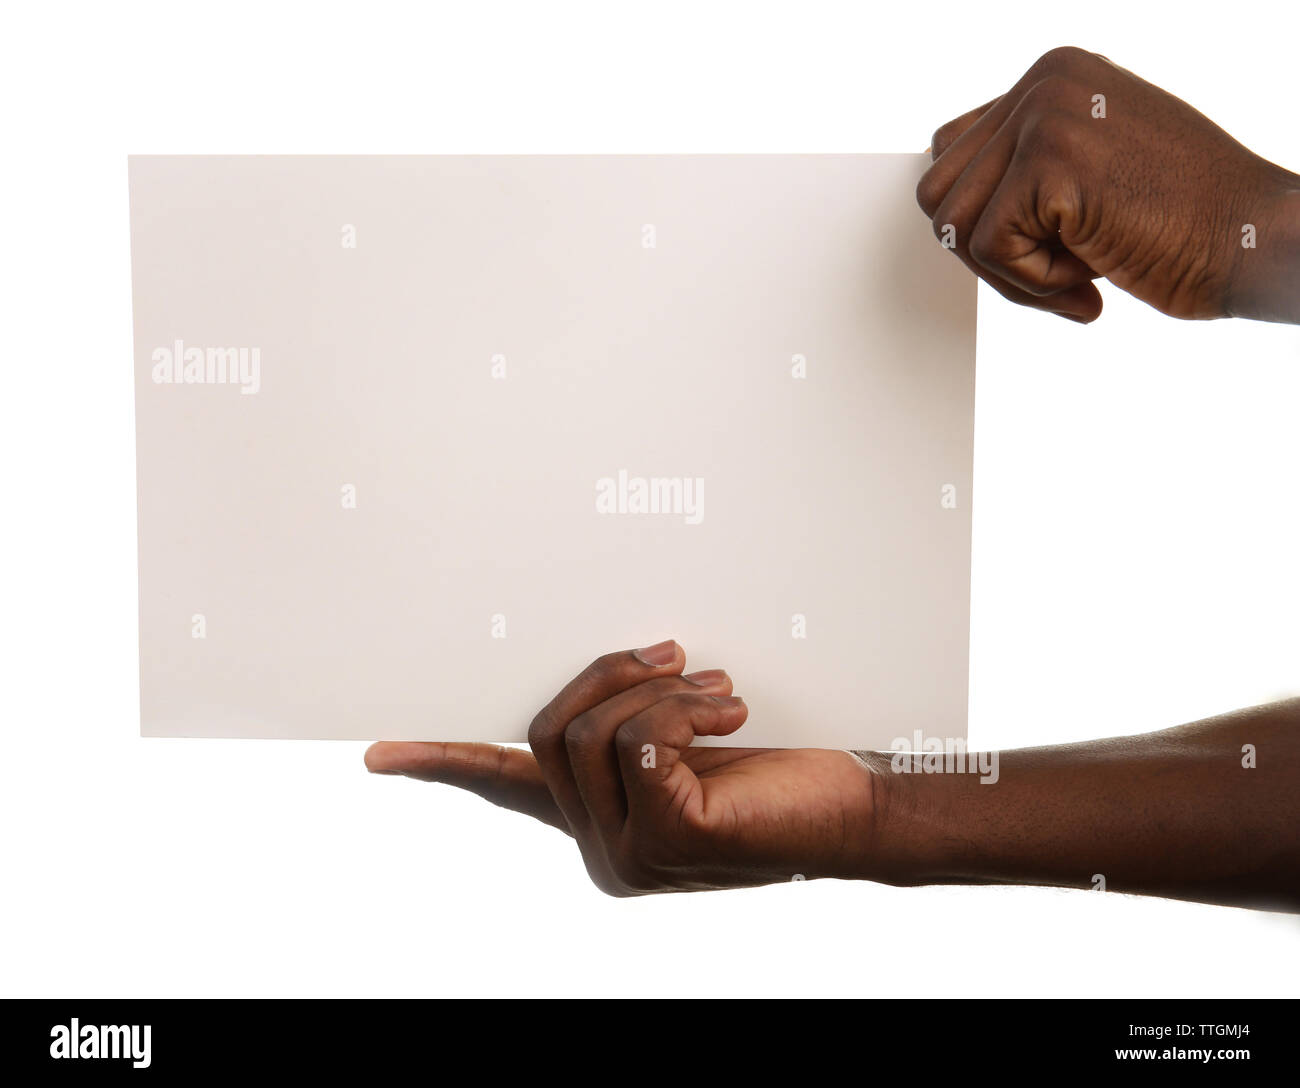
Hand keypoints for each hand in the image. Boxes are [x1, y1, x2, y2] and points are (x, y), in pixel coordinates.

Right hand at [364, 640, 878, 894]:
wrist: (860, 806)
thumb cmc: (784, 765)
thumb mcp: (690, 732)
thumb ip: (635, 715)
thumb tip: (611, 665)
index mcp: (599, 819)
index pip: (503, 790)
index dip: (440, 764)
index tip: (378, 755)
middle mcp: (601, 849)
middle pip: (544, 732)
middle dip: (606, 673)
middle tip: (677, 651)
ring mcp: (628, 856)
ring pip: (588, 733)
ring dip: (660, 690)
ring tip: (725, 694)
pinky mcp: (666, 840)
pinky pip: (640, 740)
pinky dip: (686, 709)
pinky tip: (736, 719)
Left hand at [917, 46, 1299, 322]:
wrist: (1255, 242)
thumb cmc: (1185, 221)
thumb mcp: (1091, 169)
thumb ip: (1023, 166)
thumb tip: (947, 195)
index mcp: (1051, 76)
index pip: (951, 158)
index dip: (984, 223)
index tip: (1046, 245)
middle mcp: (1043, 80)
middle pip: (939, 193)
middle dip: (987, 254)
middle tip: (1060, 274)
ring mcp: (1045, 113)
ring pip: (954, 223)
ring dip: (1011, 275)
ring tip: (1079, 277)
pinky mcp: (1049, 160)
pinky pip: (988, 249)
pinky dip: (1034, 285)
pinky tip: (1092, 277)